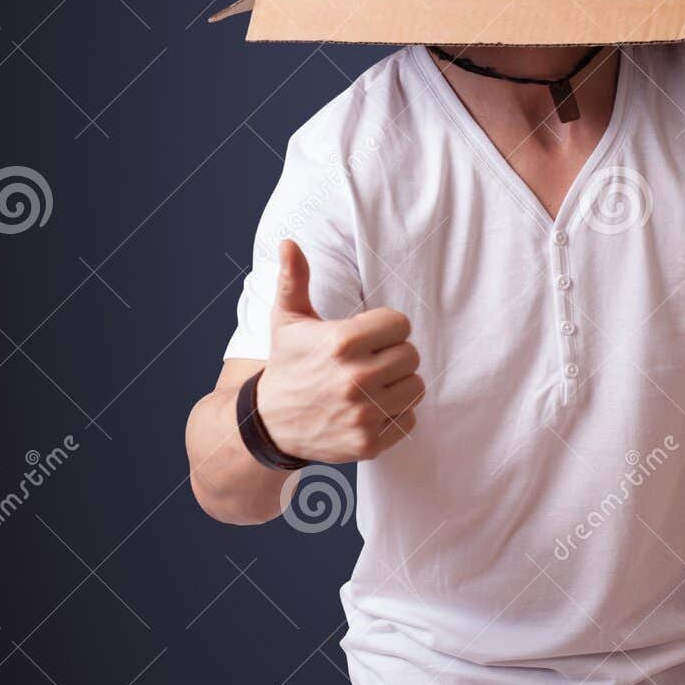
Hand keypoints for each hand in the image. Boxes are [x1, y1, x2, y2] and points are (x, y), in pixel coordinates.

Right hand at [255, 240, 423, 463]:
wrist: (269, 423)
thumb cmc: (286, 364)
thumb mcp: (287, 320)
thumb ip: (294, 279)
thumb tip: (289, 242)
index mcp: (342, 342)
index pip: (400, 323)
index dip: (385, 327)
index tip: (367, 336)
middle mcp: (355, 379)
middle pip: (411, 355)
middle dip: (393, 355)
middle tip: (370, 361)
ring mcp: (364, 414)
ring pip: (415, 387)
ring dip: (399, 384)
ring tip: (372, 383)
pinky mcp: (369, 442)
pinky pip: (409, 419)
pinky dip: (395, 415)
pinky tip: (370, 408)